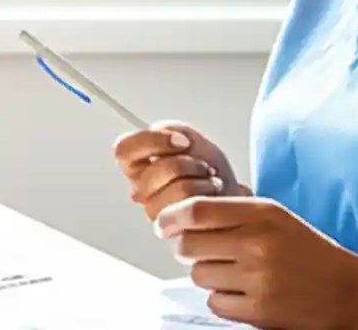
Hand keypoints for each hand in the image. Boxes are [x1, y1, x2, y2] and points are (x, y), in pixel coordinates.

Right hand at [113, 122, 246, 220]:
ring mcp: (155, 212)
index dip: (152, 141)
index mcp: (138, 166)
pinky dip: (207, 190)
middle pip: (153, 171)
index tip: (182, 141)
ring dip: (200, 178)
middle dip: (187, 163)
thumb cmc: (209, 170)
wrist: (232, 195)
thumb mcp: (191, 139)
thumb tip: (160, 132)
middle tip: (201, 165)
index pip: (124, 150)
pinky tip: (212, 191)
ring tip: (209, 179)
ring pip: (174, 189)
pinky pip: (189, 204)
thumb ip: (170, 129)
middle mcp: (141, 191)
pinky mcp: (173, 228)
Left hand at [157, 196, 357, 329]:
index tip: (163, 224)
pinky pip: (214, 302)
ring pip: (199, 275)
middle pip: (189, 244)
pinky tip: (243, 292)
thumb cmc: (308, 251)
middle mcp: (259, 244)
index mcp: (263, 214)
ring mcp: (258, 279)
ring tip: (233, 272)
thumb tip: (182, 216)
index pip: (199, 210)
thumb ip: (234, 212)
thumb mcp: (276, 217)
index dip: (172, 217)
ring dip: (207, 274)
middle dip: (185, 248)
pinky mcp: (258, 311)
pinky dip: (222, 298)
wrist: (347, 291)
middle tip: (197, 250)